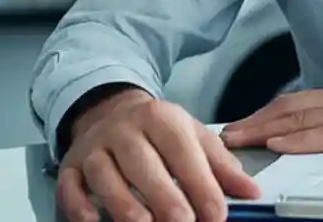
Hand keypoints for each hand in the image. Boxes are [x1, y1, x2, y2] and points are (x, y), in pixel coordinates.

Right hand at [57, 88, 260, 221]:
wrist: (110, 110)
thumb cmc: (159, 132)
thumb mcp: (194, 137)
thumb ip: (222, 166)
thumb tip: (252, 193)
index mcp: (161, 118)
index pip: (182, 152)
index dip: (201, 185)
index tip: (217, 216)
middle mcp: (125, 130)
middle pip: (144, 165)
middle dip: (165, 199)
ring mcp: (94, 148)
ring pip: (106, 178)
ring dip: (126, 207)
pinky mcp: (71, 166)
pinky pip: (70, 187)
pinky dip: (80, 207)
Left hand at [219, 74, 322, 154]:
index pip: (299, 102)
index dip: (265, 113)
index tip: (237, 125)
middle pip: (292, 107)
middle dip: (253, 120)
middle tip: (221, 134)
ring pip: (305, 118)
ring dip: (265, 128)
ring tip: (235, 140)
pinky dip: (302, 138)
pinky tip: (281, 143)